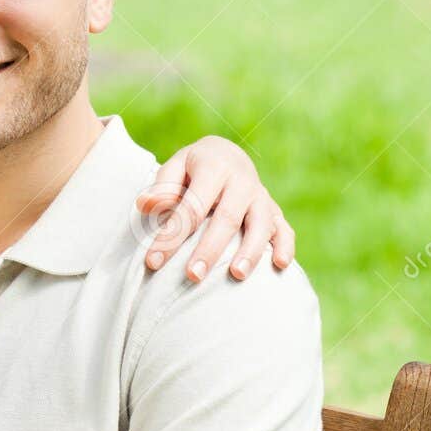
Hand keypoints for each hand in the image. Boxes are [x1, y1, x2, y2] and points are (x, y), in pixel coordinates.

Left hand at [136, 135, 294, 281]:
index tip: (153, 262)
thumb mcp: (174, 168)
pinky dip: (285, 246)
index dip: (172, 235)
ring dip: (251, 251)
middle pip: (227, 218)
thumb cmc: (192, 169)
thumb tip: (145, 205)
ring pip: (261, 225)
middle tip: (193, 275)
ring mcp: (261, 197)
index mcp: (214, 168)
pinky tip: (280, 266)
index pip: (191, 206)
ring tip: (236, 275)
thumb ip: (162, 187)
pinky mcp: (275, 210)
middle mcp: (242, 182)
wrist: (226, 156)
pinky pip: (284, 229)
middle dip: (209, 249)